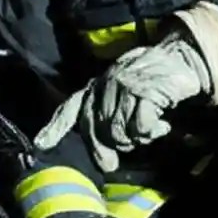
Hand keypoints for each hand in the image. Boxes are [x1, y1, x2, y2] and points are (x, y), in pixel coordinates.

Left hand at [33, 32, 210, 171]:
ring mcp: (123, 87)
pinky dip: (152, 132)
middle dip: (105, 150)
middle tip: (117, 158)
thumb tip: (103, 158)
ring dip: (135, 139)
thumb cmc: (148, 83)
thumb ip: (106, 117)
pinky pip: (140, 128)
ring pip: (118, 132)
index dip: (54, 128)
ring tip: (148, 131)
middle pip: (97, 130)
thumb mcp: (121, 95)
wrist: (177, 59)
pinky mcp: (143, 92)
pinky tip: (161, 125)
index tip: (40, 145)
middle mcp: (104, 86)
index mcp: (94, 88)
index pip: (70, 109)